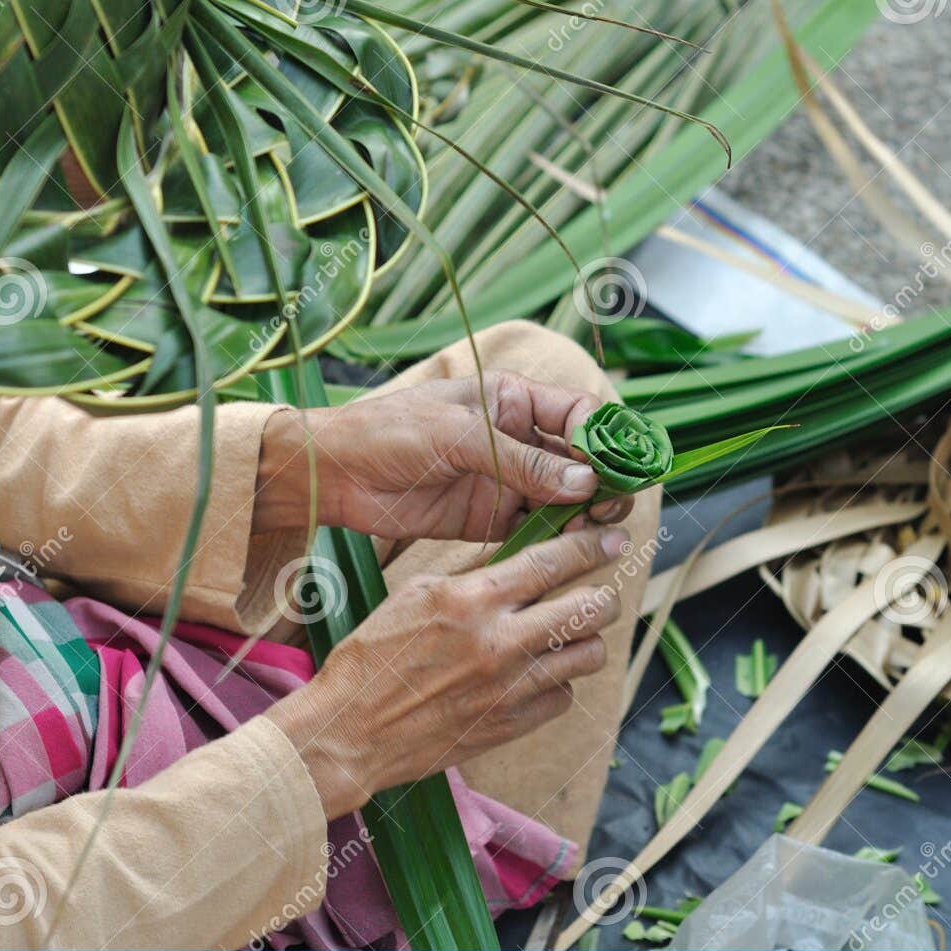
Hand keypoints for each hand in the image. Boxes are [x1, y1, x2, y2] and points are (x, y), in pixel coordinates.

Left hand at [256, 372, 633, 540]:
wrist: (336, 473)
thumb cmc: (390, 432)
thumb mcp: (459, 437)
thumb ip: (523, 461)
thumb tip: (585, 483)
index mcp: (513, 401)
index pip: (578, 413)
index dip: (603, 439)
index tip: (614, 466)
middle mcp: (517, 440)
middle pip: (580, 460)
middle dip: (603, 481)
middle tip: (610, 506)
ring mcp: (504, 480)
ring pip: (564, 498)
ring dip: (585, 513)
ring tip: (596, 530)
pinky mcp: (488, 517)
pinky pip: (534, 528)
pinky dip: (555, 538)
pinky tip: (570, 549)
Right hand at [268, 528, 625, 817]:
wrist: (351, 730)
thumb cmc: (373, 657)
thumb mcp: (416, 594)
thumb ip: (473, 580)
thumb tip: (521, 567)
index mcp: (472, 600)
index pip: (553, 562)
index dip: (591, 546)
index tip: (609, 541)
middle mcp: (500, 643)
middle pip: (590, 609)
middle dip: (602, 596)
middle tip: (597, 594)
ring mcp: (511, 688)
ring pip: (588, 655)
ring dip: (583, 641)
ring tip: (564, 637)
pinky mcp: (512, 725)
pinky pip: (562, 696)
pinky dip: (555, 682)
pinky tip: (532, 676)